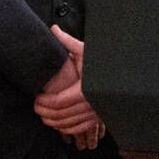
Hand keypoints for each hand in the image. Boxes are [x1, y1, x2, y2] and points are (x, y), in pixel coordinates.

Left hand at [35, 25, 102, 144]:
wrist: (122, 74)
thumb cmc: (103, 63)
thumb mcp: (86, 51)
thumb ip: (68, 42)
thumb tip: (54, 29)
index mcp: (84, 90)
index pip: (57, 102)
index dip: (43, 103)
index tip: (36, 99)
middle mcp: (90, 104)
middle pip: (60, 114)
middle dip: (45, 113)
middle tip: (36, 108)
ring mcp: (94, 113)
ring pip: (68, 124)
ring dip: (53, 122)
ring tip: (43, 116)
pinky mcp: (98, 118)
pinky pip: (79, 128)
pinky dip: (66, 129)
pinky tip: (58, 124)